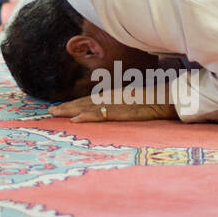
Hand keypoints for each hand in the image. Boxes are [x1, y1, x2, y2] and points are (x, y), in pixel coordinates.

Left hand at [50, 94, 178, 122]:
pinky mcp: (122, 112)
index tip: (60, 108)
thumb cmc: (154, 100)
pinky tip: (77, 119)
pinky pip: (102, 115)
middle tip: (49, 112)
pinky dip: (89, 117)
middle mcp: (112, 99)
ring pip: (89, 107)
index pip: (90, 100)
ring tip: (56, 113)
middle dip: (67, 107)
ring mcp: (116, 105)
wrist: (168, 97)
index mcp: (114, 96)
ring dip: (71, 110)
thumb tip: (113, 110)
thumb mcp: (135, 102)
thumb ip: (123, 105)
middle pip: (85, 103)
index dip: (74, 104)